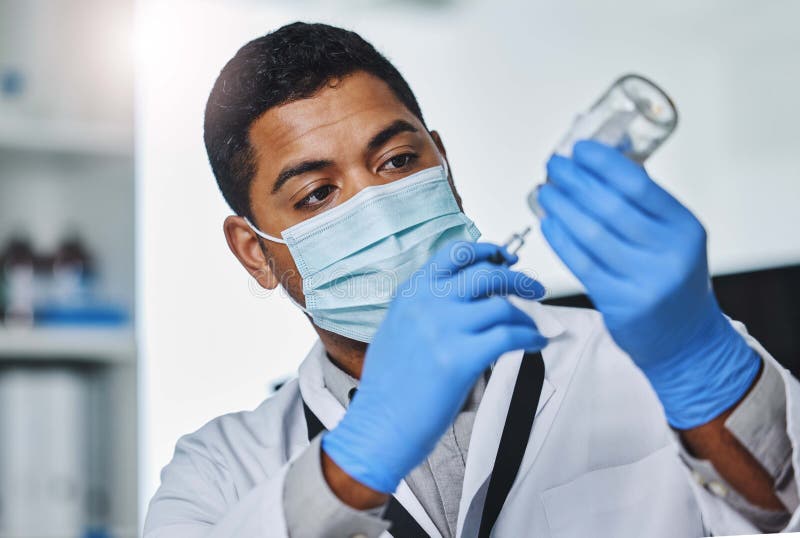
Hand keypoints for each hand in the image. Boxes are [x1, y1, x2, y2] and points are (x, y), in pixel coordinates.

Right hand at [322, 241, 546, 492]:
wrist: (378, 426)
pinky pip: (510, 336)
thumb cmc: (389, 387)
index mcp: (411, 293)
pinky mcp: (461, 358)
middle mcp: (427, 303)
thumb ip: (427, 307)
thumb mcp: (398, 329)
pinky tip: (534, 344)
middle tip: (535, 288)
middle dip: (518, 278)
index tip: (506, 259)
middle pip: (487, 273)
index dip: (488, 251)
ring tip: (531, 327)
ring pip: (502, 305)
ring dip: (525, 315)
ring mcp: (444, 328)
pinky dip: (529, 337)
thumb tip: (469, 299)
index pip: (456, 253)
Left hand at [537, 141, 759, 428]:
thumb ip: (644, 201)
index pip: (639, 185)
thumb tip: (606, 159)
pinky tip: (549, 224)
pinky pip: (581, 265)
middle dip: (575, 182)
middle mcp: (669, 254)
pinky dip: (561, 240)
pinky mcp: (620, 304)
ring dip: (561, 208)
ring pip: (591, 235)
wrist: (686, 339)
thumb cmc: (673, 280)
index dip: (604, 163)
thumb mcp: (673, 237)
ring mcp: (645, 282)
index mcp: (685, 228)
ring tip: (545, 192)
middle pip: (610, 207)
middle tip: (554, 167)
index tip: (580, 150)